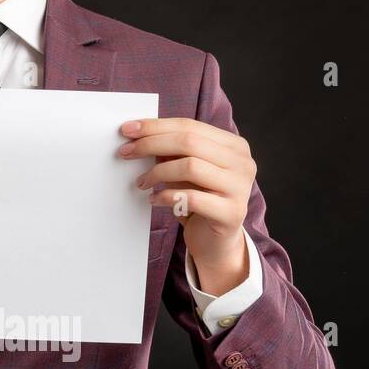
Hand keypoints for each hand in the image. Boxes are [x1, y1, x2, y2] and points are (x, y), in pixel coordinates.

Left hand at [119, 117, 254, 294]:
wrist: (216, 241)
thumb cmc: (199, 199)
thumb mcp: (187, 170)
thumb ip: (173, 150)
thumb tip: (138, 134)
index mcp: (234, 146)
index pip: (190, 126)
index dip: (156, 126)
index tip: (128, 129)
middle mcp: (243, 163)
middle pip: (189, 142)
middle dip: (151, 144)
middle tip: (126, 152)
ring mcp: (240, 188)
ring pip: (189, 166)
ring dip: (157, 172)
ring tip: (141, 182)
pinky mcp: (231, 213)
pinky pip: (191, 197)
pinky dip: (165, 197)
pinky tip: (153, 200)